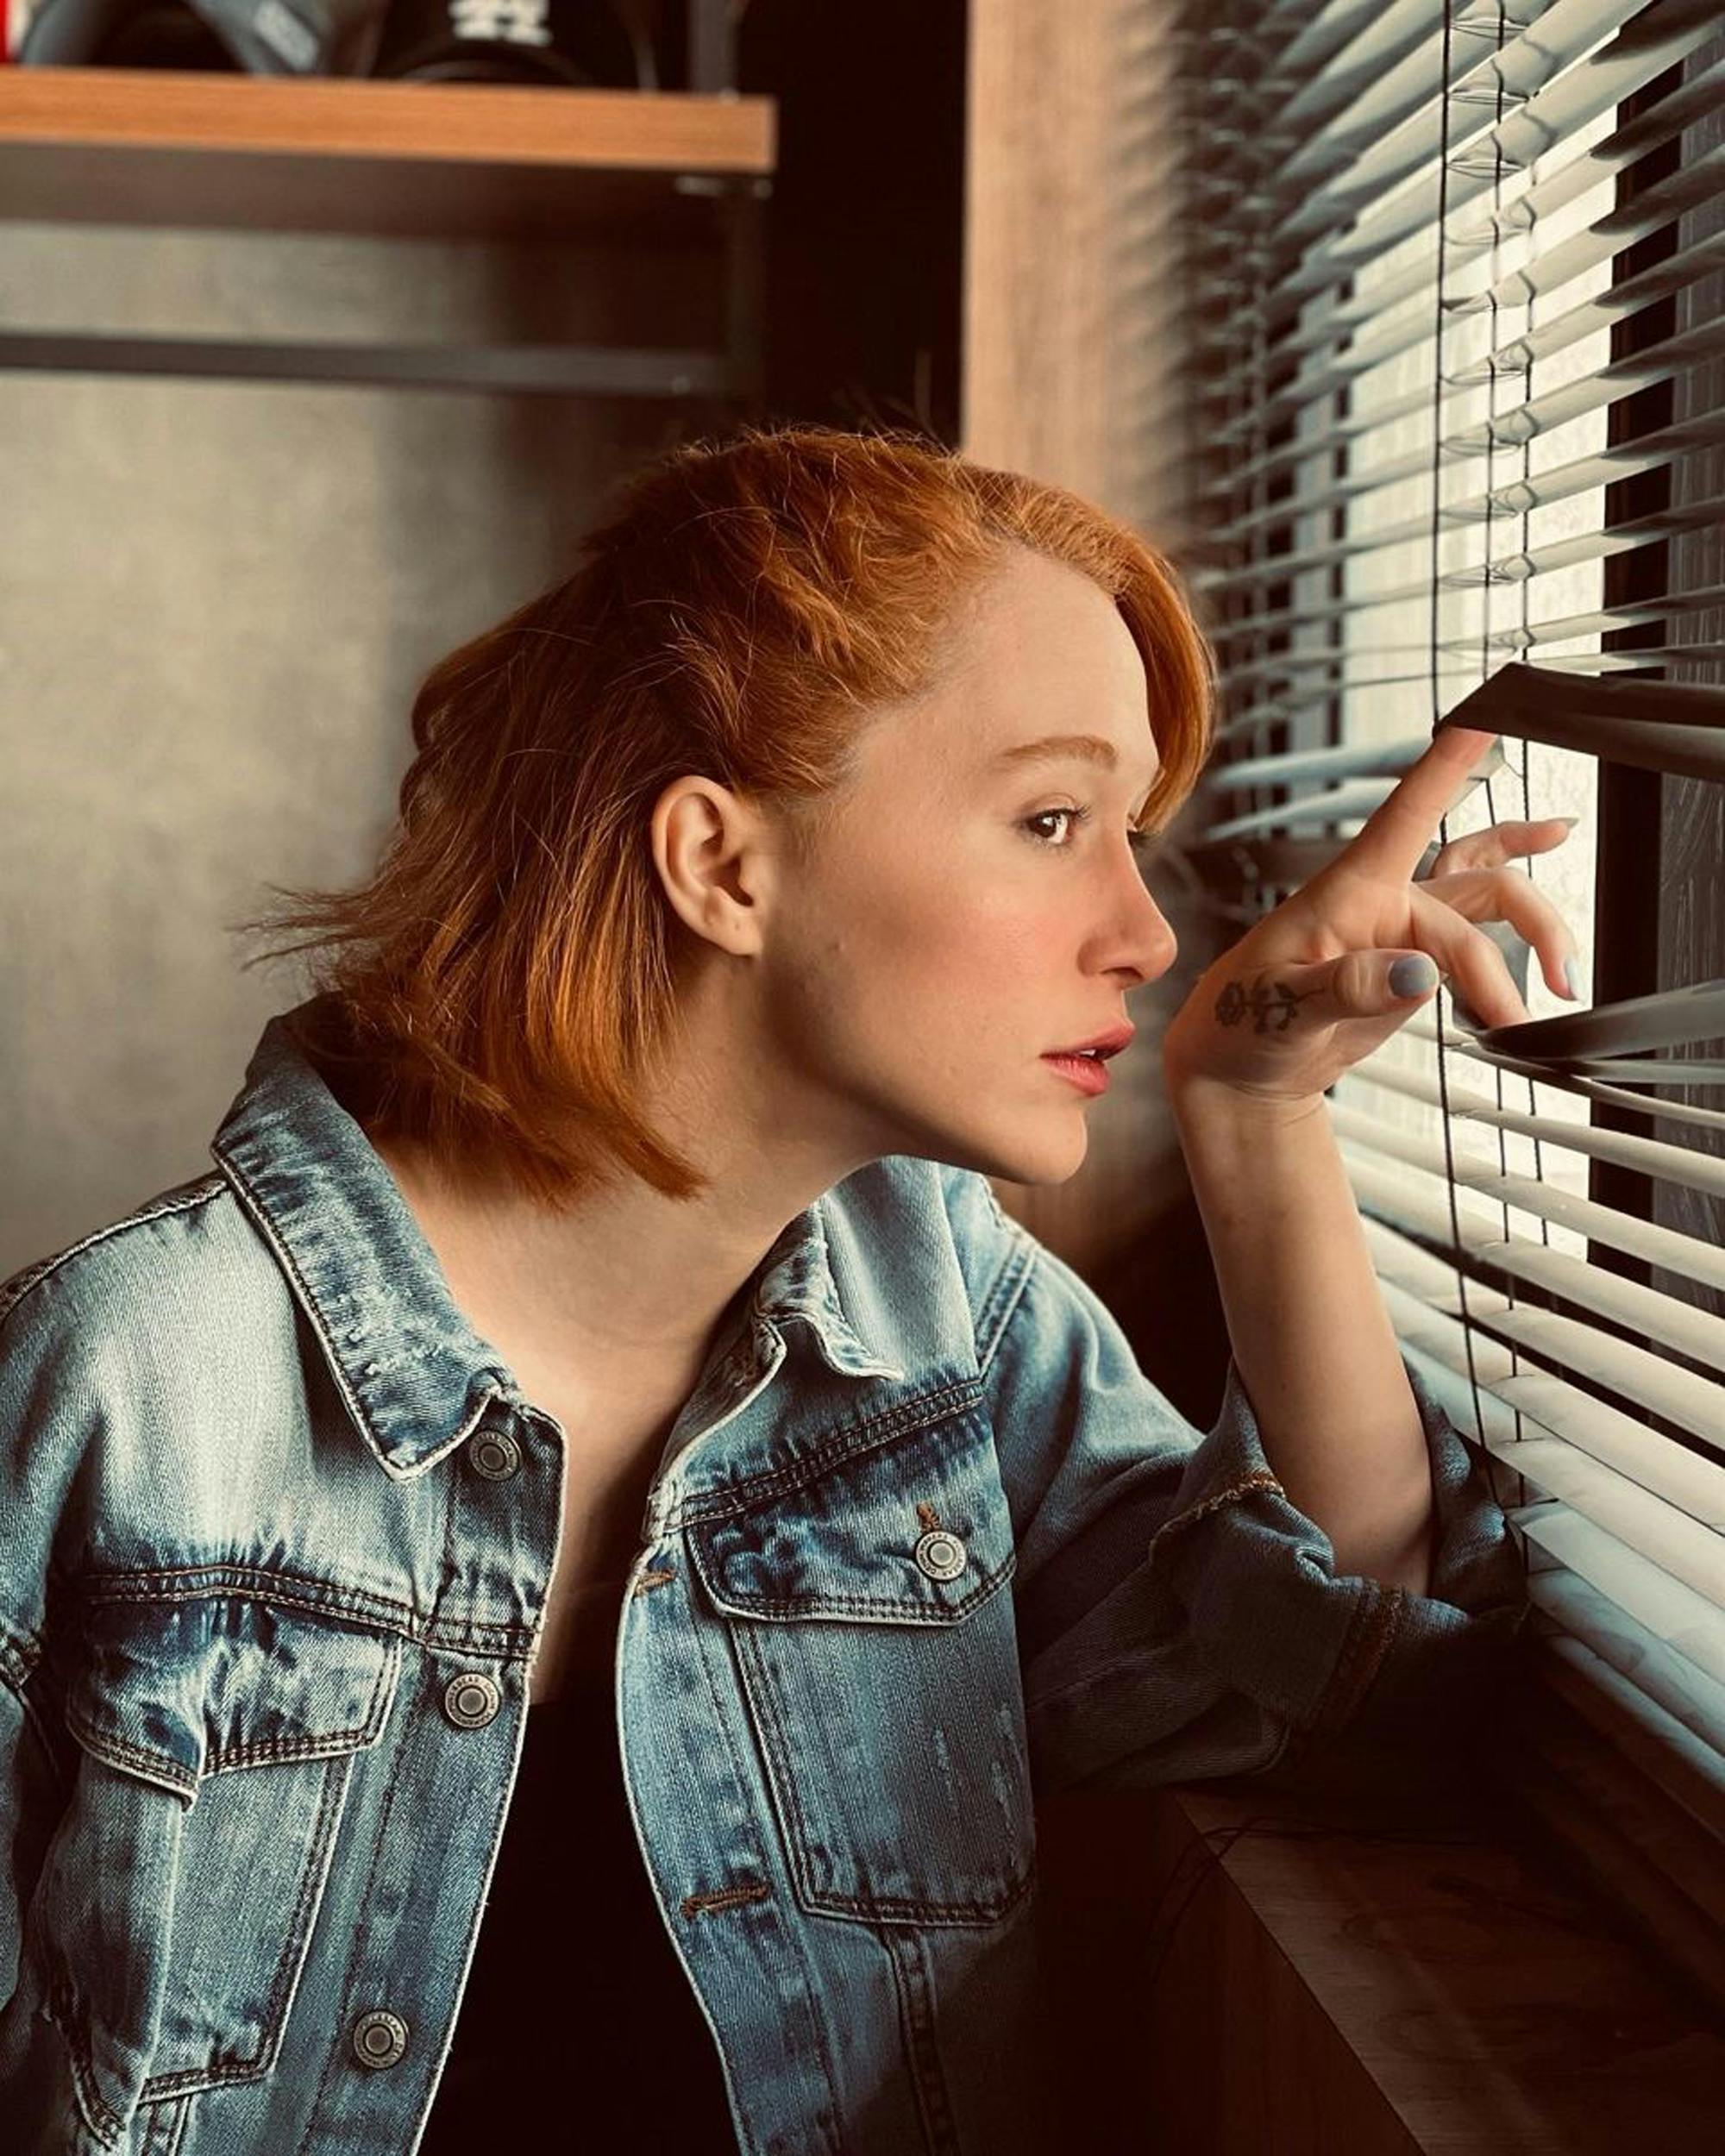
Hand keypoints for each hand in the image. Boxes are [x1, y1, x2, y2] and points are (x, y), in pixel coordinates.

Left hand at [1159, 726, 1582, 1110]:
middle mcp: (1386, 898)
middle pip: (1483, 890)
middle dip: (1528, 934)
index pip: (1405, 812)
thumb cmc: (1240, 1023)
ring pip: (1493, 905)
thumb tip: (1418, 974)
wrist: (1241, 1069)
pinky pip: (1483, 942)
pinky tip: (1541, 977)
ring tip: (1560, 986)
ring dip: (1537, 936)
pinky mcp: (1419, 963)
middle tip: (1551, 987)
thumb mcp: (1279, 1006)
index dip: (1447, 764)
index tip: (1487, 718)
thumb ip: (1347, 987)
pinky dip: (1516, 956)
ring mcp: (1406, 930)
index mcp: (1349, 889)